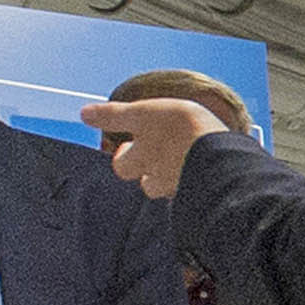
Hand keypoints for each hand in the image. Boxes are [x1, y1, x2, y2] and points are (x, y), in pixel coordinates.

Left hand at [81, 95, 215, 197]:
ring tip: (184, 162)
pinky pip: (198, 189)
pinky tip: (209, 169)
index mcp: (143, 157)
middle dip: (148, 173)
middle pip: (148, 184)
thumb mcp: (143, 113)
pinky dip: (199, 180)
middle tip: (155, 158)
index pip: (122, 165)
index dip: (124, 155)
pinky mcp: (208, 191)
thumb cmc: (182, 130)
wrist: (221, 156)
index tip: (126, 146)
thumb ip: (114, 115)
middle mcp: (161, 176)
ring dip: (174, 177)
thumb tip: (83, 113)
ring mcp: (185, 186)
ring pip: (173, 187)